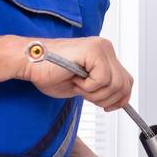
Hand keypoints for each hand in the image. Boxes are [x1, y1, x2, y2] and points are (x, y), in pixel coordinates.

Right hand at [17, 36, 132, 110]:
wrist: (29, 62)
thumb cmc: (49, 73)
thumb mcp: (83, 86)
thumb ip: (102, 89)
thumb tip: (119, 100)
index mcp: (103, 55)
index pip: (127, 80)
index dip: (121, 98)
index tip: (108, 107)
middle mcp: (105, 48)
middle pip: (124, 84)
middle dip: (106, 99)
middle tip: (85, 94)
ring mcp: (101, 48)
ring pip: (115, 84)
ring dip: (94, 93)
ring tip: (78, 86)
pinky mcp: (94, 50)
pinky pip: (102, 79)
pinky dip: (88, 87)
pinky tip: (75, 79)